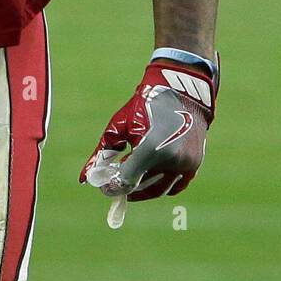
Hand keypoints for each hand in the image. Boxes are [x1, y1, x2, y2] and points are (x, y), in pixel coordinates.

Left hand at [80, 56, 217, 227]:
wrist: (181, 91)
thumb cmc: (145, 104)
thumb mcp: (120, 124)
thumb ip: (103, 151)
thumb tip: (86, 177)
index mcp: (151, 148)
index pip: (127, 180)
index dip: (112, 186)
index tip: (103, 186)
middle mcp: (172, 159)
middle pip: (141, 186)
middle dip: (125, 186)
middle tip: (113, 181)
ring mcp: (186, 164)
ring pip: (158, 189)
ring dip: (141, 188)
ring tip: (129, 178)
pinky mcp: (194, 164)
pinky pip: (174, 186)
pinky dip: (159, 185)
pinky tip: (147, 177)